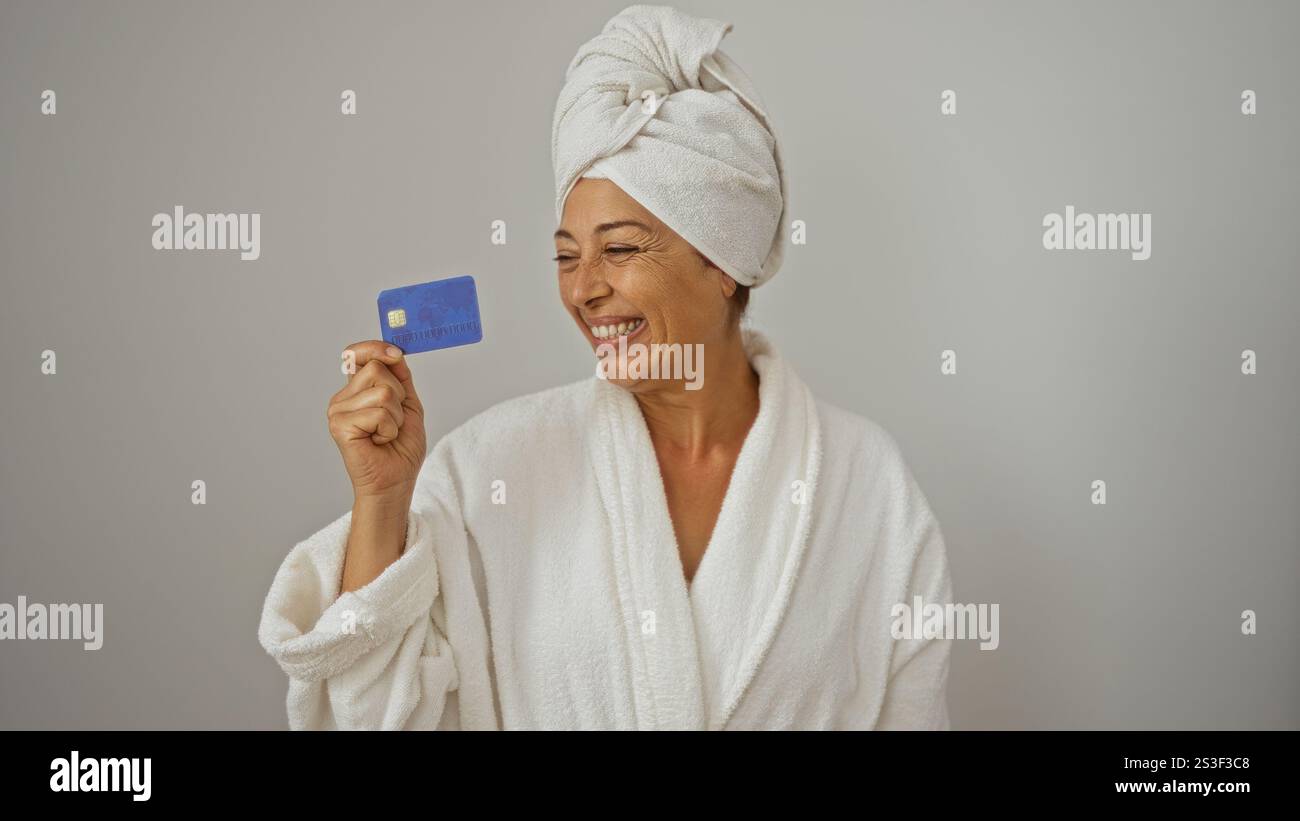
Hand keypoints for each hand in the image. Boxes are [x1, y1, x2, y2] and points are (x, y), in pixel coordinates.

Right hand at [328, 341, 426, 501]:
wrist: (395, 481)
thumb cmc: (400, 447)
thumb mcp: (407, 403)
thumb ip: (399, 375)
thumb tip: (393, 350)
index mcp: (356, 390)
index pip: (358, 354)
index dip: (376, 347)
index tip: (396, 354)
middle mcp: (342, 397)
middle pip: (377, 369)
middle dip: (398, 396)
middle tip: (393, 421)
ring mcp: (338, 411)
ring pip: (382, 391)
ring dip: (396, 416)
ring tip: (386, 433)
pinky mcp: (340, 425)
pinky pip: (378, 412)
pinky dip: (389, 429)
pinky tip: (379, 441)